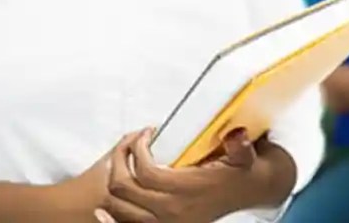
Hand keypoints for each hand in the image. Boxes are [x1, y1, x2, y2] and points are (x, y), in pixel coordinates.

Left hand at [97, 127, 258, 222]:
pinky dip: (111, 219)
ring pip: (119, 206)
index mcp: (187, 191)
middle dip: (119, 160)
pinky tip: (102, 209)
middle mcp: (171, 211)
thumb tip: (238, 135)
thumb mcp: (243, 156)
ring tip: (122, 163)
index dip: (137, 149)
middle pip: (124, 188)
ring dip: (113, 182)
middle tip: (128, 145)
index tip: (145, 134)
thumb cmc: (239, 171)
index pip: (145, 171)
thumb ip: (240, 146)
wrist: (246, 192)